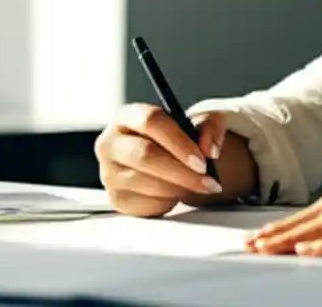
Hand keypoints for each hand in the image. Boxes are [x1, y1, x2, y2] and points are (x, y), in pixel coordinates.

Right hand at [93, 103, 228, 216]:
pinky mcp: (117, 199)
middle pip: (145, 155)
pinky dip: (169, 202)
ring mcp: (109, 173)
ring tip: (194, 185)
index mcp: (127, 116)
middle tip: (209, 182)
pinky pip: (147, 205)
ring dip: (180, 188)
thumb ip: (211, 126)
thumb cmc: (179, 141)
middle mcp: (110, 143)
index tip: (203, 161)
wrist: (166, 165)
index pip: (150, 121)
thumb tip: (210, 149)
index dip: (179, 141)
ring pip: (148, 183)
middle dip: (183, 171)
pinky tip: (175, 193)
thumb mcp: (201, 124)